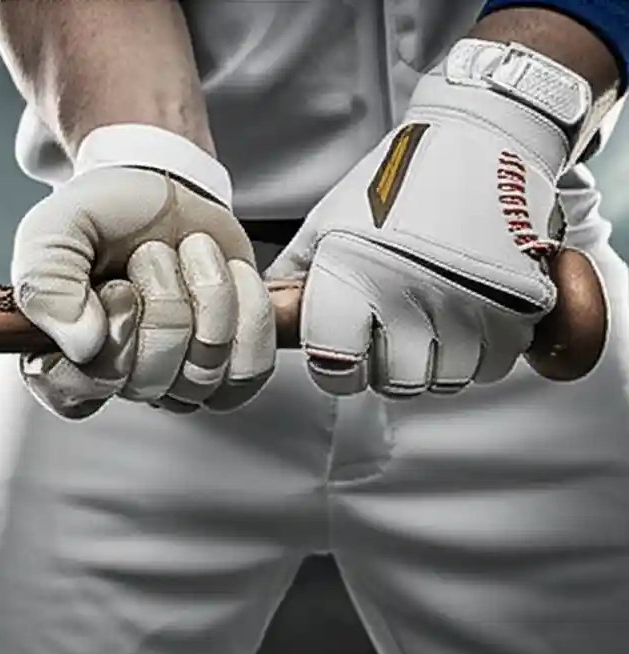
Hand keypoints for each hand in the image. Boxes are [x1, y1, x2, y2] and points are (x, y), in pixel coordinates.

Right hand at [12, 124, 274, 419]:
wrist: (163, 189)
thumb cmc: (105, 215)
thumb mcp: (56, 229)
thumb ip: (47, 284)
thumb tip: (83, 346)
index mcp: (58, 356)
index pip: (78, 392)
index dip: (108, 335)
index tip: (114, 285)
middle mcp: (114, 378)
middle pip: (148, 380)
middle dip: (161, 300)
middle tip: (150, 254)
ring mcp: (172, 380)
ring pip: (201, 377)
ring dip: (207, 296)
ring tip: (188, 253)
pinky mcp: (226, 370)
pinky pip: (249, 370)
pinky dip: (249, 311)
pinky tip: (230, 273)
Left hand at [267, 60, 571, 397]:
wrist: (483, 136)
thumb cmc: (398, 179)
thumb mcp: (328, 223)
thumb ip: (295, 277)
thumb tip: (268, 317)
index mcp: (357, 273)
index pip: (336, 366)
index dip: (334, 365)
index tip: (340, 352)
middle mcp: (415, 292)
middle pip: (396, 382)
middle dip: (388, 366)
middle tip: (389, 333)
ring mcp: (473, 300)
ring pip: (447, 377)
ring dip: (435, 360)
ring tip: (430, 318)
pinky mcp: (521, 303)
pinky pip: (495, 361)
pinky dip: (481, 349)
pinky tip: (466, 314)